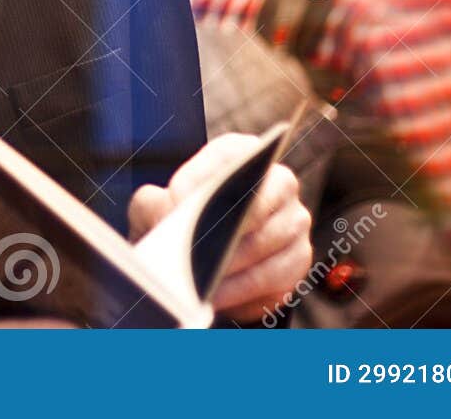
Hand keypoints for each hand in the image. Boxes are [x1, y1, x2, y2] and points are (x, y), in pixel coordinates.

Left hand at [127, 134, 312, 321]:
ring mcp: (293, 222)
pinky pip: (273, 280)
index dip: (201, 180)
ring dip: (229, 266)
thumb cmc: (180, 221)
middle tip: (191, 249)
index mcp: (242, 153)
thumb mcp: (155, 205)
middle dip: (221, 229)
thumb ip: (153, 202)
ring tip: (197, 280)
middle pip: (255, 205)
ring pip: (263, 245)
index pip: (228, 158)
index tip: (177, 203)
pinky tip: (214, 298)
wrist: (203, 254)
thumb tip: (167, 214)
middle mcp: (278, 183)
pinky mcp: (297, 262)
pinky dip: (241, 291)